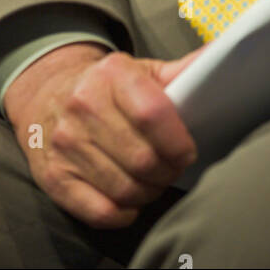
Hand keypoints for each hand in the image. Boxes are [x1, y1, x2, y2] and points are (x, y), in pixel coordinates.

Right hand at [4, 41, 206, 228]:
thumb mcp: (142, 70)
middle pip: (142, 159)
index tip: (189, 151)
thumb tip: (222, 56)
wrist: (47, 95)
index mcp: (112, 74)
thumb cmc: (108, 87)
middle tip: (173, 168)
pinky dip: (124, 213)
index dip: (178, 142)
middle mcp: (83, 105)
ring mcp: (65, 143)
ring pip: (125, 188)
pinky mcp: (54, 177)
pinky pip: (100, 211)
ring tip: (154, 180)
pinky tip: (130, 199)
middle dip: (168, 171)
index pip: (153, 114)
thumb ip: (182, 70)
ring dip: (149, 192)